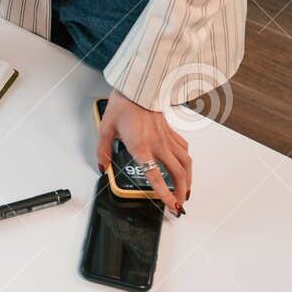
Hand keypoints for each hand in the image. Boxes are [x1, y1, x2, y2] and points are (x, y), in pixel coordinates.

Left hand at [97, 89, 189, 214]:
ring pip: (186, 162)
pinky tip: (185, 168)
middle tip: (179, 205)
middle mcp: (158, 144)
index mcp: (141, 146)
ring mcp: (166, 138)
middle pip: (177, 173)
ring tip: (186, 191)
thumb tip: (102, 165)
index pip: (155, 175)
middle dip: (180, 192)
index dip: (164, 193)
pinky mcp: (170, 132)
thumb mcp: (106, 128)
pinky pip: (183, 149)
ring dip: (188, 179)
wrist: (138, 86)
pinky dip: (187, 162)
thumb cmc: (123, 104)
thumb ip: (103, 150)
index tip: (171, 206)